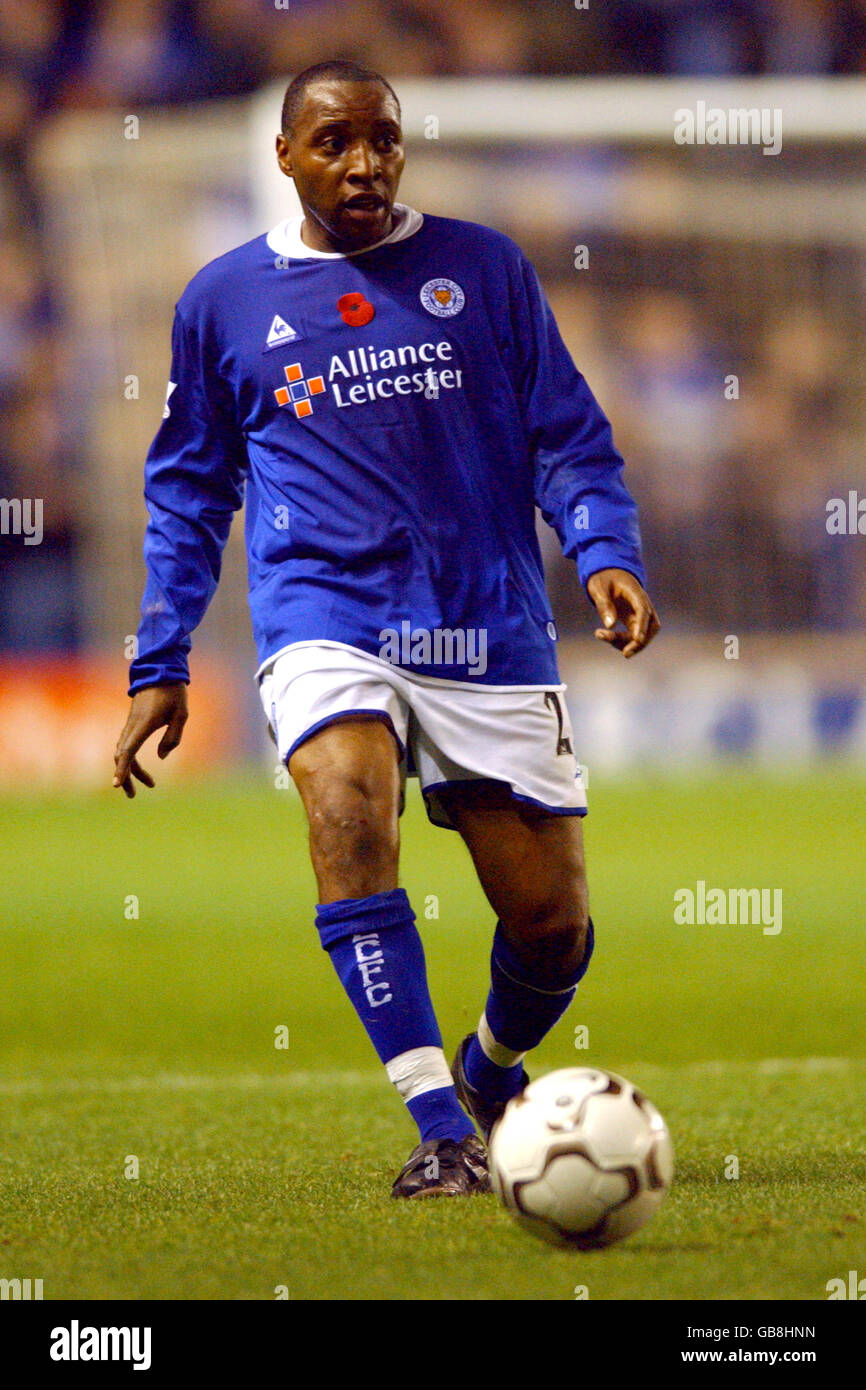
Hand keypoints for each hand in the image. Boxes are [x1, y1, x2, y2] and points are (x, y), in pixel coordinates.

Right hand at [113, 682, 187, 797]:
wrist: (160, 670)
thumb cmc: (173, 692)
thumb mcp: (181, 715)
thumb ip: (172, 737)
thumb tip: (160, 757)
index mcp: (144, 724)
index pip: (129, 751)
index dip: (122, 769)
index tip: (116, 784)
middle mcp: (132, 726)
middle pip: (121, 756)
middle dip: (124, 777)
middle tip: (133, 795)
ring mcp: (130, 724)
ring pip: (122, 752)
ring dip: (128, 770)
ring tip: (146, 784)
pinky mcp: (132, 722)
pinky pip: (125, 745)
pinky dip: (128, 759)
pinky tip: (138, 767)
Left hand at [587, 568, 659, 658]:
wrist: (607, 573)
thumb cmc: (603, 578)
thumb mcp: (598, 588)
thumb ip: (604, 605)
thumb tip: (610, 625)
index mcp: (636, 593)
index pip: (644, 611)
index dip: (642, 627)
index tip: (637, 640)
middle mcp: (643, 605)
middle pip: (650, 627)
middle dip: (638, 641)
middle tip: (621, 650)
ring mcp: (640, 614)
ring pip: (643, 635)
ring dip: (627, 643)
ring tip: (600, 635)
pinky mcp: (634, 621)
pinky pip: (634, 636)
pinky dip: (622, 641)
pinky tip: (603, 635)